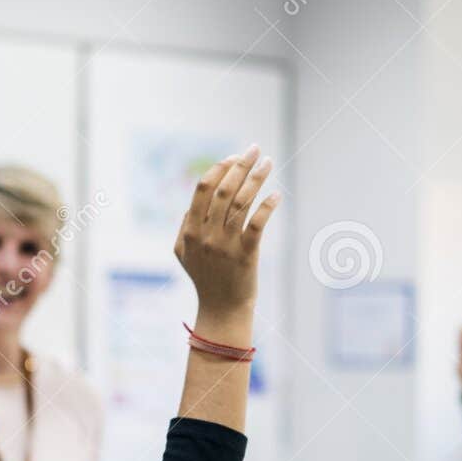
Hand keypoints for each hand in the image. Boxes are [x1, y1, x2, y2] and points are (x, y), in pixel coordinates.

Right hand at [175, 146, 280, 335]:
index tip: (235, 157)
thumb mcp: (185, 253)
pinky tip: (276, 194)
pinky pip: (257, 223)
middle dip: (240, 164)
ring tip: (268, 162)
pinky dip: (268, 205)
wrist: (222, 310)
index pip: (203, 189)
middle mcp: (206, 235)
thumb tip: (194, 200)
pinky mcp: (245, 255)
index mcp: (190, 231)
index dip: (219, 168)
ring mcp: (225, 245)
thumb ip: (186, 226)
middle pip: (224, 190)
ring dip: (256, 178)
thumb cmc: (205, 279)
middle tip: (255, 149)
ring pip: (241, 202)